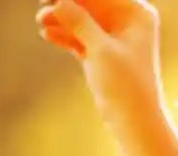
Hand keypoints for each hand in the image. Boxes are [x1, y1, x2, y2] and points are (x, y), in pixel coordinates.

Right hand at [35, 0, 164, 125]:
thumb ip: (79, 22)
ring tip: (40, 21)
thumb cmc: (125, 84)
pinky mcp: (102, 55)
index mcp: (137, 14)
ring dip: (63, 21)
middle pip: (92, 5)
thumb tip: (59, 0)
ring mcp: (114, 39)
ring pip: (84, 22)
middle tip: (43, 3)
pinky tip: (47, 34)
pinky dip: (66, 37)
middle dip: (67, 5)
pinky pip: (81, 39)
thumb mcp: (101, 49)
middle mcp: (128, 23)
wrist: (133, 121)